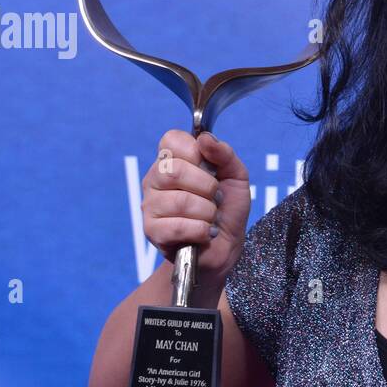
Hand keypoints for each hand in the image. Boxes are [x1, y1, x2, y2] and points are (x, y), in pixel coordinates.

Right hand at [141, 129, 252, 284]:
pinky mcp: (152, 231)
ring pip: (179, 201)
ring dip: (207, 212)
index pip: (171, 139)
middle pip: (173, 170)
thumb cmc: (227, 209)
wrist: (225, 247)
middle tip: (214, 198)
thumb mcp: (236, 177)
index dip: (195, 152)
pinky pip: (177, 226)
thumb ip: (225, 154)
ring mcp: (150, 205)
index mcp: (172, 160)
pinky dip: (201, 230)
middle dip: (207, 187)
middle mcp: (155, 179)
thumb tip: (205, 139)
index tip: (209, 168)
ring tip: (210, 217)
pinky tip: (204, 233)